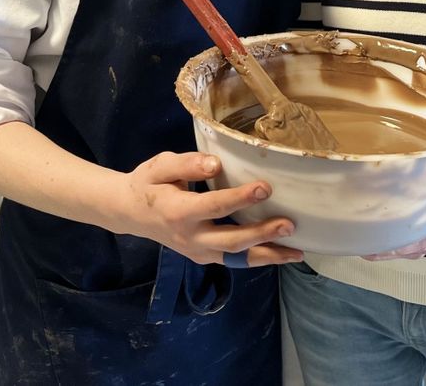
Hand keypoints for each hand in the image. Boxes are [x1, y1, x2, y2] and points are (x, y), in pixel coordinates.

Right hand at [114, 151, 303, 267]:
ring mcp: (197, 252)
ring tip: (297, 251)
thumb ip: (187, 164)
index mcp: (178, 212)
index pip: (214, 207)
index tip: (265, 187)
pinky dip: (259, 259)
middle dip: (261, 234)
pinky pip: (234, 262)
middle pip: (230, 240)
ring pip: (236, 258)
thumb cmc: (148, 183)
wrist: (129, 212)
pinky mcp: (204, 257)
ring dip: (268, 255)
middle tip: (289, 224)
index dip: (240, 198)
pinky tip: (282, 254)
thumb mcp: (161, 166)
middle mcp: (190, 238)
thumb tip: (215, 164)